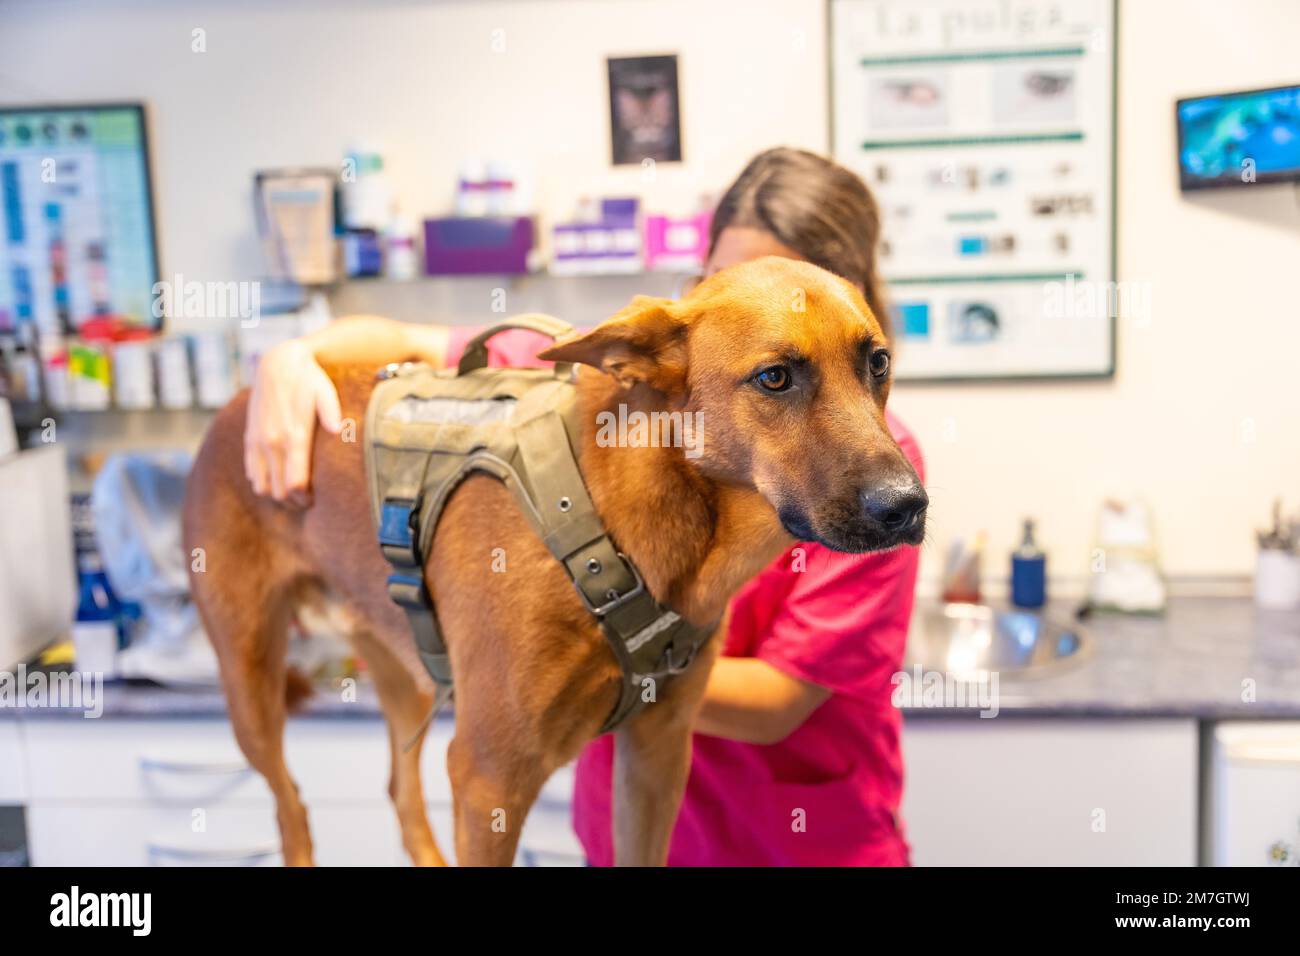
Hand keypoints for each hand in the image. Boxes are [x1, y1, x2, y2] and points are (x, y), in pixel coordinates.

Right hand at [243, 339, 342, 503]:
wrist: (277, 363)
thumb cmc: (308, 379)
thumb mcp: (325, 391)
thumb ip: (330, 412)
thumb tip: (336, 428)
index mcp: (293, 436)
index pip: (295, 483)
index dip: (304, 498)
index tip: (315, 500)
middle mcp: (272, 442)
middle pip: (279, 491)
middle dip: (293, 502)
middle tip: (307, 502)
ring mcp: (258, 442)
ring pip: (262, 486)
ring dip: (277, 495)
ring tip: (294, 493)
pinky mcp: (250, 438)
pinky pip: (252, 472)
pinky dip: (263, 482)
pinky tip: (278, 479)